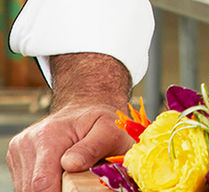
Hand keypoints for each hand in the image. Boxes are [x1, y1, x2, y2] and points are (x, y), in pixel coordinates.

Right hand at [7, 103, 132, 191]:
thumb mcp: (108, 130)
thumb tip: (70, 164)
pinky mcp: (16, 157)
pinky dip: (41, 185)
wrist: (85, 109)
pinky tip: (56, 174)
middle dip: (56, 190)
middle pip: (32, 189)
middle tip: (76, 182)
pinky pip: (24, 184)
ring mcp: (19, 149)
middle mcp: (27, 141)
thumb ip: (92, 148)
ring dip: (49, 188)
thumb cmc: (99, 123)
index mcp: (48, 135)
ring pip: (26, 189)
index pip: (42, 182)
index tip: (77, 190)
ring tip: (69, 175)